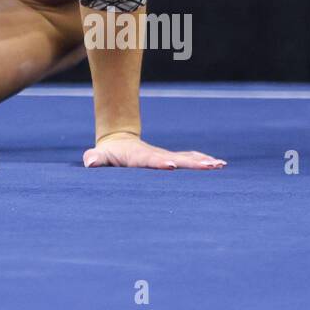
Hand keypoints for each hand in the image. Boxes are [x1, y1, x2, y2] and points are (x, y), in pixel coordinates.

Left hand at [83, 131, 226, 169]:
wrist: (119, 143)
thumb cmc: (108, 155)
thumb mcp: (99, 157)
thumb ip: (95, 159)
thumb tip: (90, 163)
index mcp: (139, 157)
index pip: (150, 160)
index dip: (159, 162)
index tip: (171, 165)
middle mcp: (156, 155)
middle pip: (176, 159)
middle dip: (191, 163)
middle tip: (209, 166)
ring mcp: (166, 156)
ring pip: (186, 158)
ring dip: (202, 162)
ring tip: (219, 165)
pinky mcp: (172, 159)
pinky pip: (189, 159)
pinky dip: (203, 161)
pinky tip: (219, 165)